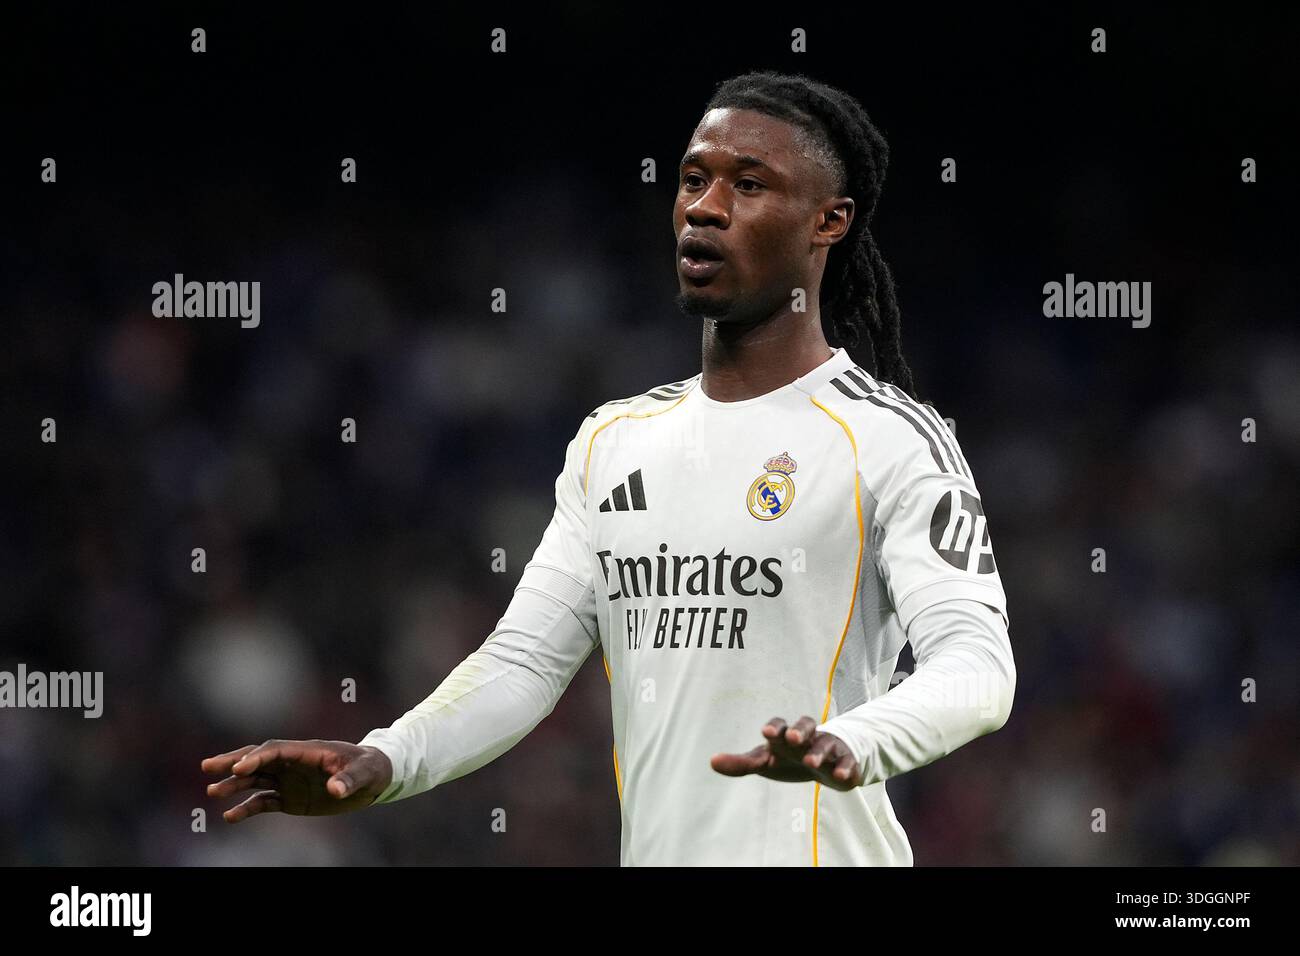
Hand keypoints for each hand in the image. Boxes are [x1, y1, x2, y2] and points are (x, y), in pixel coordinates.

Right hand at [201, 739, 392, 822]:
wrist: (372, 779)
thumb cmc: (369, 768)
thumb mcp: (365, 772)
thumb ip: (349, 779)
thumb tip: (335, 789)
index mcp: (307, 751)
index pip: (276, 751)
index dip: (257, 757)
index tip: (238, 768)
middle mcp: (292, 764)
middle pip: (257, 759)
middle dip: (233, 761)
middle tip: (208, 766)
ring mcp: (288, 780)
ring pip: (255, 779)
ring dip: (234, 785)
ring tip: (212, 792)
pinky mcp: (289, 798)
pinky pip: (263, 802)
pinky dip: (247, 808)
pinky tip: (230, 816)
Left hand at [711, 715, 862, 791]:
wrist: (827, 766)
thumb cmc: (789, 759)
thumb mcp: (765, 761)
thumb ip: (741, 763)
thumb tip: (711, 761)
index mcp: (786, 736)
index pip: (780, 725)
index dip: (775, 728)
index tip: (767, 733)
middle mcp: (808, 737)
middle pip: (806, 725)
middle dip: (800, 730)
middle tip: (794, 739)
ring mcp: (828, 748)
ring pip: (825, 744)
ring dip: (818, 752)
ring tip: (811, 762)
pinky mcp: (845, 762)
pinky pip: (847, 762)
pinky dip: (843, 767)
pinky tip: (838, 775)